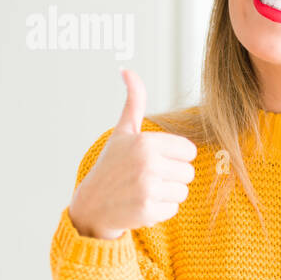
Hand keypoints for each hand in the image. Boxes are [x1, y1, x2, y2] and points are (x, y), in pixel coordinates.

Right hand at [68, 68, 198, 239]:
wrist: (92, 205)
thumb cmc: (112, 165)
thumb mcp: (123, 132)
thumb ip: (134, 102)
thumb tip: (127, 70)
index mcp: (146, 142)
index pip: (189, 151)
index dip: (175, 157)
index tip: (155, 159)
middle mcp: (147, 163)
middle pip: (188, 173)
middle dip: (171, 177)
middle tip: (146, 177)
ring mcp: (147, 187)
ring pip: (183, 192)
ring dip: (166, 194)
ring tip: (143, 190)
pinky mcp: (148, 210)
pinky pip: (173, 209)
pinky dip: (160, 210)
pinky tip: (140, 204)